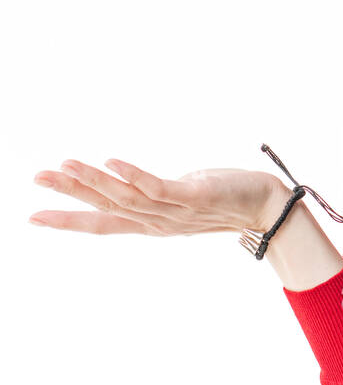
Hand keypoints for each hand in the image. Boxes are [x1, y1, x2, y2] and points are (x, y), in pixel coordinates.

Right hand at [30, 158, 289, 236]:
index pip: (104, 224)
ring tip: (65, 165)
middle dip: (70, 193)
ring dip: (94, 181)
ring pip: (127, 197)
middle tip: (37, 177)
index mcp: (152, 223)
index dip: (69, 221)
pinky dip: (133, 174)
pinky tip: (111, 160)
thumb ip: (154, 193)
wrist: (268, 206)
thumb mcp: (181, 196)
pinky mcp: (196, 197)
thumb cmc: (224, 197)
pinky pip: (159, 187)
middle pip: (107, 208)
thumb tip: (132, 182)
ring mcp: (177, 211)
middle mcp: (160, 222)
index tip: (32, 217)